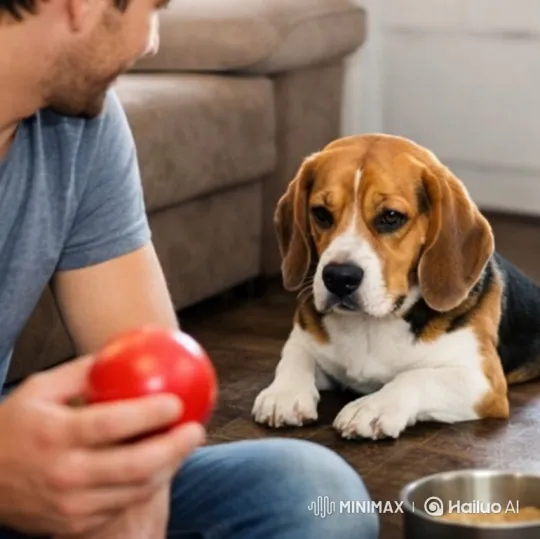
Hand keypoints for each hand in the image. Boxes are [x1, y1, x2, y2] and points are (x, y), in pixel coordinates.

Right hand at [0, 356, 205, 535]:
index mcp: (55, 435)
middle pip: (134, 466)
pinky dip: (148, 486)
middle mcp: (64, 474)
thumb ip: (82, 371)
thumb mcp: (39, 389)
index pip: (112, 424)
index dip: (149, 414)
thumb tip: (123, 353)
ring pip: (135, 491)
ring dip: (169, 467)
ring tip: (185, 446)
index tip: (177, 402)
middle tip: (196, 429)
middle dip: (175, 447)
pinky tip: (162, 465)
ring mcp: (70, 505)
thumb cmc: (14, 427)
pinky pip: (123, 506)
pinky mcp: (75, 524)